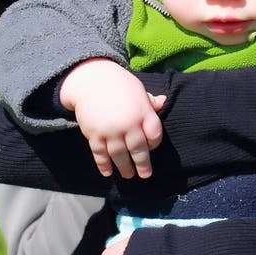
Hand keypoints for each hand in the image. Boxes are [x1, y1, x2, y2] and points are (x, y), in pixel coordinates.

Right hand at [59, 58, 165, 178]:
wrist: (91, 79)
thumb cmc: (119, 84)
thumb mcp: (138, 90)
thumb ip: (150, 101)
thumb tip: (164, 102)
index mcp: (142, 111)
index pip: (155, 134)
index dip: (154, 143)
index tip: (151, 147)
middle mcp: (128, 123)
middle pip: (139, 149)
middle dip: (143, 164)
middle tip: (145, 175)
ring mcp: (111, 130)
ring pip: (120, 155)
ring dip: (124, 167)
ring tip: (129, 175)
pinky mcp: (94, 134)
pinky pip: (100, 154)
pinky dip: (104, 165)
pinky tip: (108, 172)